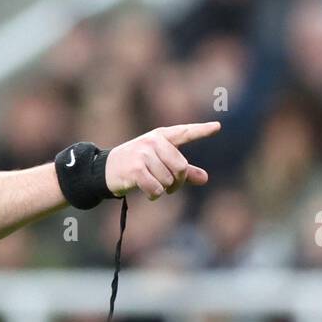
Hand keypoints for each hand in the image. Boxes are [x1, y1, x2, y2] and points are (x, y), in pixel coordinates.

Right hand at [105, 121, 220, 200]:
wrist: (104, 169)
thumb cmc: (135, 165)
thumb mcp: (159, 163)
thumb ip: (183, 170)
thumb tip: (205, 178)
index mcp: (161, 137)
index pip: (185, 133)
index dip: (202, 131)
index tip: (217, 127)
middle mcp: (154, 142)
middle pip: (181, 167)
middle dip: (178, 182)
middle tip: (170, 188)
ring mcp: (144, 154)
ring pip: (168, 180)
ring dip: (164, 189)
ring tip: (154, 187)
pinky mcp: (136, 169)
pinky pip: (156, 188)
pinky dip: (155, 194)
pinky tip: (150, 193)